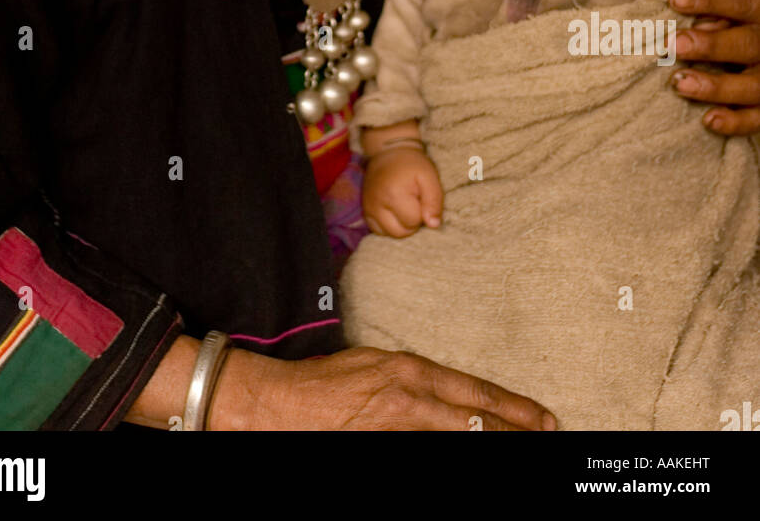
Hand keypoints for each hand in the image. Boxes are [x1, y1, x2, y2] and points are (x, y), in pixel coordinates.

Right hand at [211, 343, 556, 431]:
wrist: (282, 405)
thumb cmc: (325, 383)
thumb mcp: (375, 366)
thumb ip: (413, 380)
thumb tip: (448, 397)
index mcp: (408, 370)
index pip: (473, 392)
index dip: (512, 407)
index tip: (542, 417)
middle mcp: (409, 397)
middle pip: (476, 419)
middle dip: (516, 430)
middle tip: (547, 435)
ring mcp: (397, 426)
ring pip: (460, 439)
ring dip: (492, 443)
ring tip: (522, 449)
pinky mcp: (384, 446)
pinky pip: (428, 456)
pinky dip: (455, 458)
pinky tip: (474, 462)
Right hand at [362, 148, 442, 237]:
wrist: (389, 152)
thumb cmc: (412, 164)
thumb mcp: (429, 176)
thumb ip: (434, 201)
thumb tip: (433, 225)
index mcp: (394, 195)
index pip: (413, 222)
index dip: (422, 212)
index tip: (420, 197)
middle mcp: (377, 205)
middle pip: (401, 232)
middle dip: (411, 221)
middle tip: (413, 202)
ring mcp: (369, 209)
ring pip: (389, 234)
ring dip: (400, 225)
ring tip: (404, 206)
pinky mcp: (365, 211)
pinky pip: (378, 231)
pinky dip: (389, 226)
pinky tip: (394, 212)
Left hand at [669, 0, 759, 134]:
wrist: (758, 56)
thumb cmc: (737, 30)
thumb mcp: (735, 15)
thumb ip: (717, 17)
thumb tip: (693, 24)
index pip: (739, 2)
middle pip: (747, 44)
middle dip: (710, 45)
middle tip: (673, 45)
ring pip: (753, 85)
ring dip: (716, 86)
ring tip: (679, 83)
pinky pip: (758, 118)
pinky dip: (735, 122)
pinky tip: (708, 120)